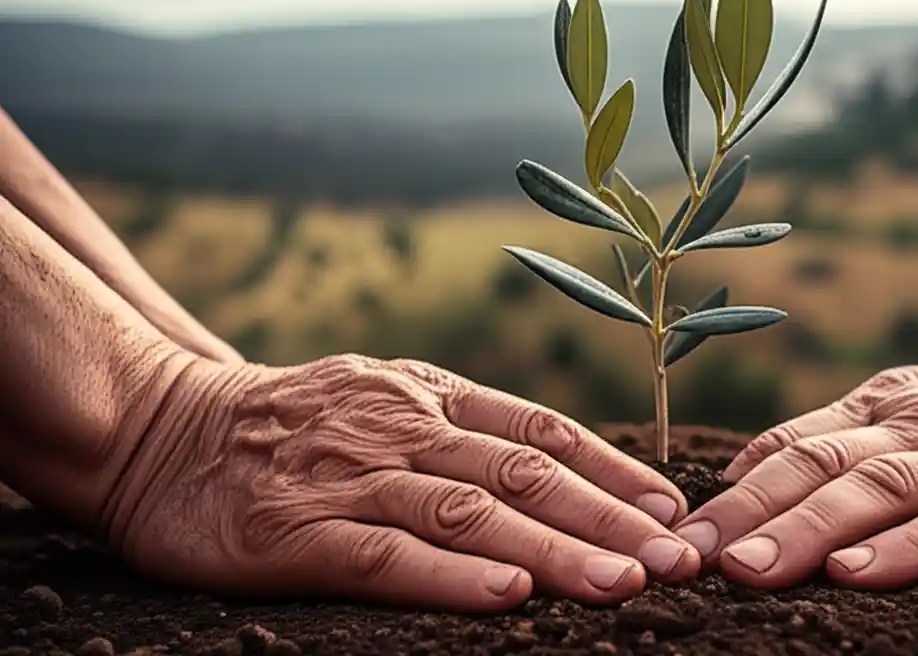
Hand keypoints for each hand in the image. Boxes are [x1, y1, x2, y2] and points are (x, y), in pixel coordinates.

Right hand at [103, 354, 698, 611]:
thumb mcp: (387, 400)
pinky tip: (509, 596)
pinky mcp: (296, 532)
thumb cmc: (294, 426)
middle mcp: (404, 428)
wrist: (165, 428)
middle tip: (677, 558)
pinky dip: (450, 574)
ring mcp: (351, 477)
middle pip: (524, 473)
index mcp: (431, 396)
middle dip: (609, 518)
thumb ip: (463, 430)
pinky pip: (384, 554)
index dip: (613, 471)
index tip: (672, 510)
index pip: (542, 432)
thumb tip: (561, 471)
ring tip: (622, 583)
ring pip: (469, 512)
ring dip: (554, 548)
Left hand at [674, 345, 917, 588]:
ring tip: (751, 570)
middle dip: (748, 513)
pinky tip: (860, 573)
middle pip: (819, 465)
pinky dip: (909, 548)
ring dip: (807, 529)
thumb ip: (842, 448)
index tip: (675, 533)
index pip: (793, 444)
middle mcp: (917, 424)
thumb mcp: (916, 419)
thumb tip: (744, 488)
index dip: (733, 488)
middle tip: (690, 559)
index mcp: (882, 406)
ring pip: (879, 489)